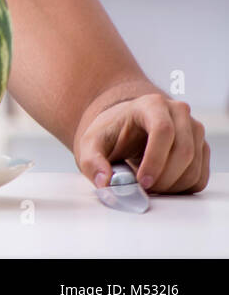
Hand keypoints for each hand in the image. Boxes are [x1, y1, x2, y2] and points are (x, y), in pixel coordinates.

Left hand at [74, 93, 209, 193]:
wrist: (126, 128)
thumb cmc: (111, 134)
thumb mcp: (92, 144)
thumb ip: (92, 161)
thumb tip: (105, 181)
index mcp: (151, 105)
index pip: (163, 130)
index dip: (155, 160)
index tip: (142, 181)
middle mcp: (178, 113)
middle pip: (183, 151)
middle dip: (164, 178)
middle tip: (144, 189)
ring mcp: (194, 130)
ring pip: (194, 167)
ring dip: (172, 186)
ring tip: (149, 186)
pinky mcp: (202, 149)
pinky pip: (200, 177)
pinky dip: (182, 189)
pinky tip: (161, 185)